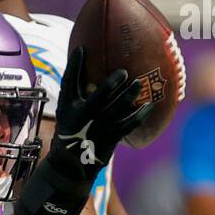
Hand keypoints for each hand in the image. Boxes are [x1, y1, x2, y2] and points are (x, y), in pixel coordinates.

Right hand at [54, 47, 152, 175]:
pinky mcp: (109, 139)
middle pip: (98, 99)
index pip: (69, 83)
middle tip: (123, 72)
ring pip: (115, 111)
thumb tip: (84, 60)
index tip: (82, 49)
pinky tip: (149, 105)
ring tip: (138, 84)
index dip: (74, 66)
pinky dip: (139, 115)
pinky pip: (128, 125)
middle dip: (110, 85)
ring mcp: (97, 130)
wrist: (70, 166)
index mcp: (68, 108)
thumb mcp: (65, 112)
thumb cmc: (70, 131)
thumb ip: (74, 90)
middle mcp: (82, 118)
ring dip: (128, 97)